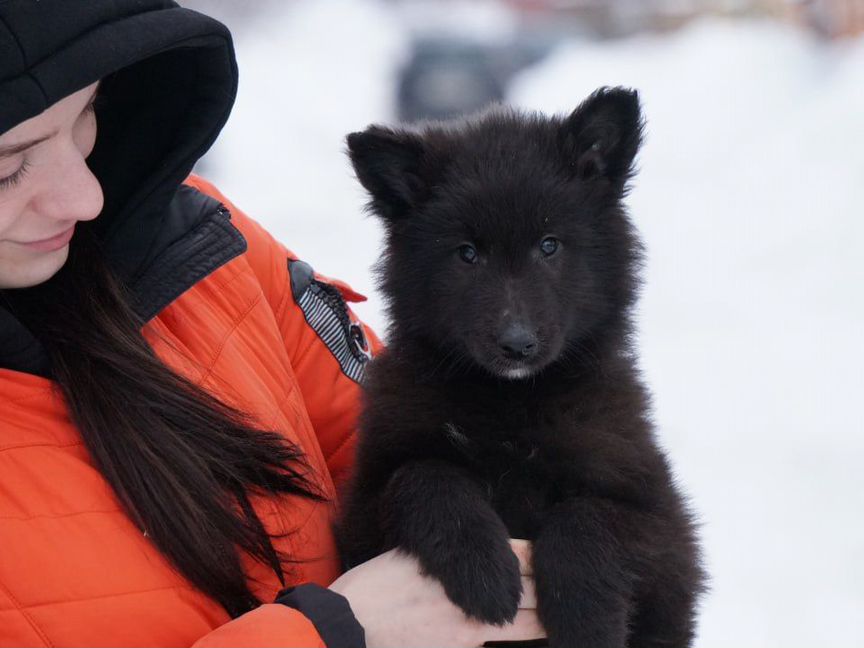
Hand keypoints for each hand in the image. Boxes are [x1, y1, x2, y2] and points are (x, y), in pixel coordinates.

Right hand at [329, 539, 544, 647]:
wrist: (350, 624)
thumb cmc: (375, 586)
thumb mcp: (415, 555)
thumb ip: (451, 556)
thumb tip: (478, 551)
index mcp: (464, 562)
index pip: (523, 555)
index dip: (539, 558)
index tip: (549, 558)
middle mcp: (475, 595)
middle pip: (534, 590)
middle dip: (549, 589)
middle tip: (561, 588)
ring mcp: (472, 629)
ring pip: (529, 623)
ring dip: (542, 617)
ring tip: (554, 613)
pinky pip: (501, 644)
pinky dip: (517, 635)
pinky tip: (527, 632)